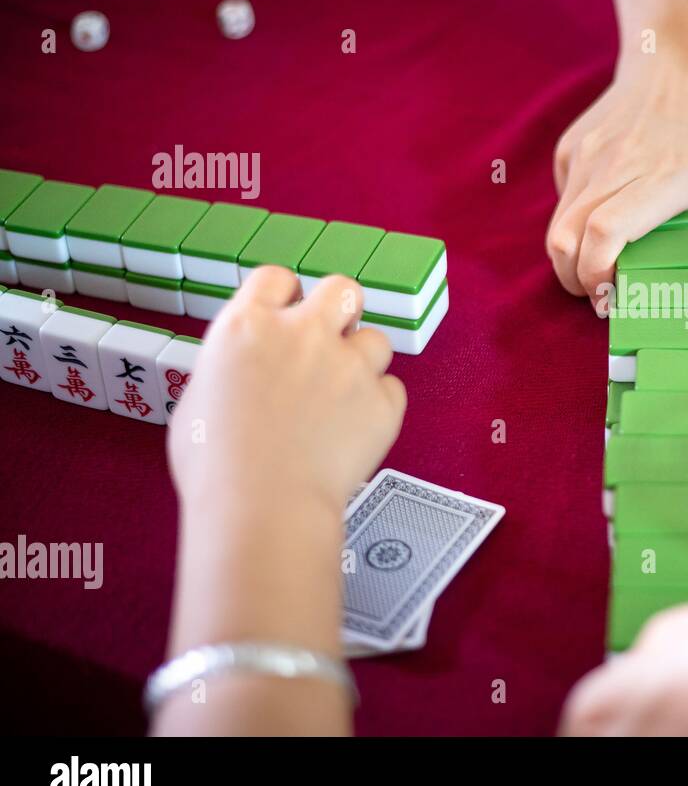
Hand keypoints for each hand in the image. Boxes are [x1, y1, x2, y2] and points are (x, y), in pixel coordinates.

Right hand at [168, 266, 406, 515]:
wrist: (262, 508)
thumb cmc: (218, 467)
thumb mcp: (197, 400)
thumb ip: (231, 368)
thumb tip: (243, 369)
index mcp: (249, 326)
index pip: (276, 278)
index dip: (283, 297)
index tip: (285, 314)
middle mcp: (304, 335)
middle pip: (342, 289)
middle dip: (338, 309)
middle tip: (329, 338)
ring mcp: (350, 366)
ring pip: (377, 339)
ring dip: (362, 360)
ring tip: (341, 395)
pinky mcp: (383, 403)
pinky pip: (392, 390)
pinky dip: (378, 405)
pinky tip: (354, 428)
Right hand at [547, 45, 687, 310]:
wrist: (672, 68)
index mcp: (660, 178)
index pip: (605, 232)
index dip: (597, 274)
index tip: (612, 294)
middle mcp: (615, 165)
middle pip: (566, 239)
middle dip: (575, 280)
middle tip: (600, 294)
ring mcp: (586, 155)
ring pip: (556, 226)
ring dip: (570, 258)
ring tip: (597, 266)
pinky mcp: (569, 150)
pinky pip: (562, 202)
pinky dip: (573, 224)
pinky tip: (600, 216)